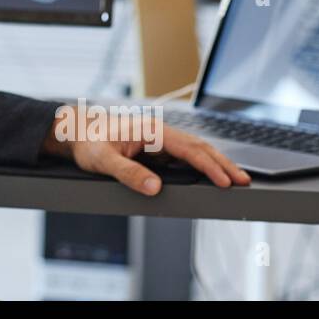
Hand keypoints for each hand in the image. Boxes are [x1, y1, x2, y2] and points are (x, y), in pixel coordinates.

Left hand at [41, 103, 250, 194]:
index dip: (209, 166)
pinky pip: (184, 155)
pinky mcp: (156, 147)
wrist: (75, 132)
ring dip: (215, 163)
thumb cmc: (87, 143)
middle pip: (198, 147)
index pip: (188, 149)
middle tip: (244, 182)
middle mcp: (159, 131)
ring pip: (194, 150)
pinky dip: (202, 164)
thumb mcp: (103, 161)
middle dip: (223, 164)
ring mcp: (159, 139)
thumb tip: (155, 188)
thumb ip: (129, 174)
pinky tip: (211, 174)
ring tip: (235, 179)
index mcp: (150, 130)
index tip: (226, 181)